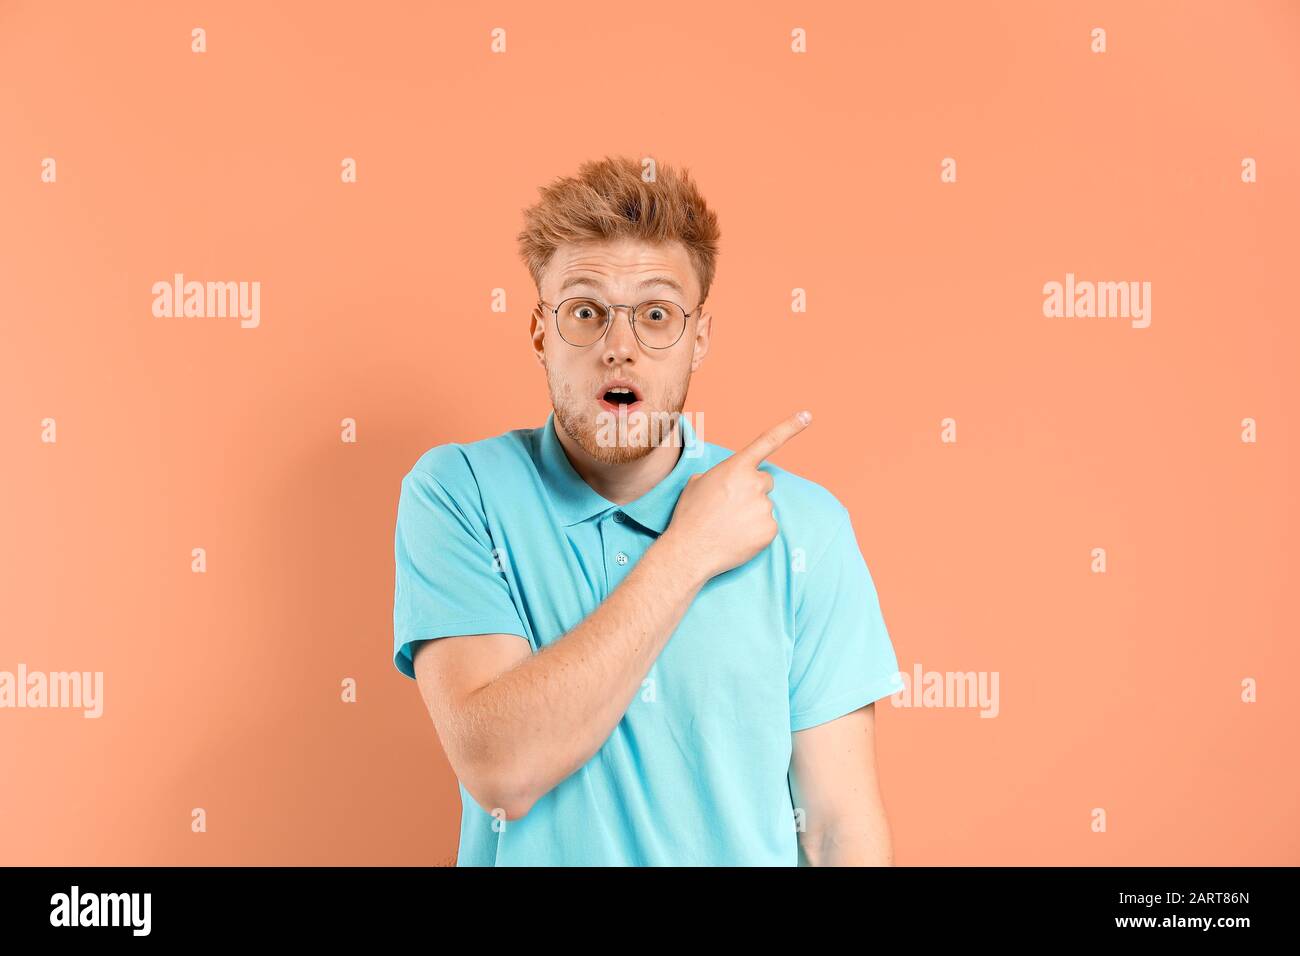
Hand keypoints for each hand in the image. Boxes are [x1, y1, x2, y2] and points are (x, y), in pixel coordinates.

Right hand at [661, 410, 811, 583]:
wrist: (689, 550)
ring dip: (751, 513)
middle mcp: (755, 483)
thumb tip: (729, 482)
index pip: (768, 441)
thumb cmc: (690, 515)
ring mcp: (764, 507)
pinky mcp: (770, 530)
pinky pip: (767, 526)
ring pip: (764, 506)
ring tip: (728, 525)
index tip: (808, 415)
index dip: (790, 427)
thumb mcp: (697, 483)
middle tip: (729, 507)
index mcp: (736, 467)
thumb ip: (721, 474)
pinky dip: (756, 532)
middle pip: (764, 482)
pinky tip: (737, 537)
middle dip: (752, 491)